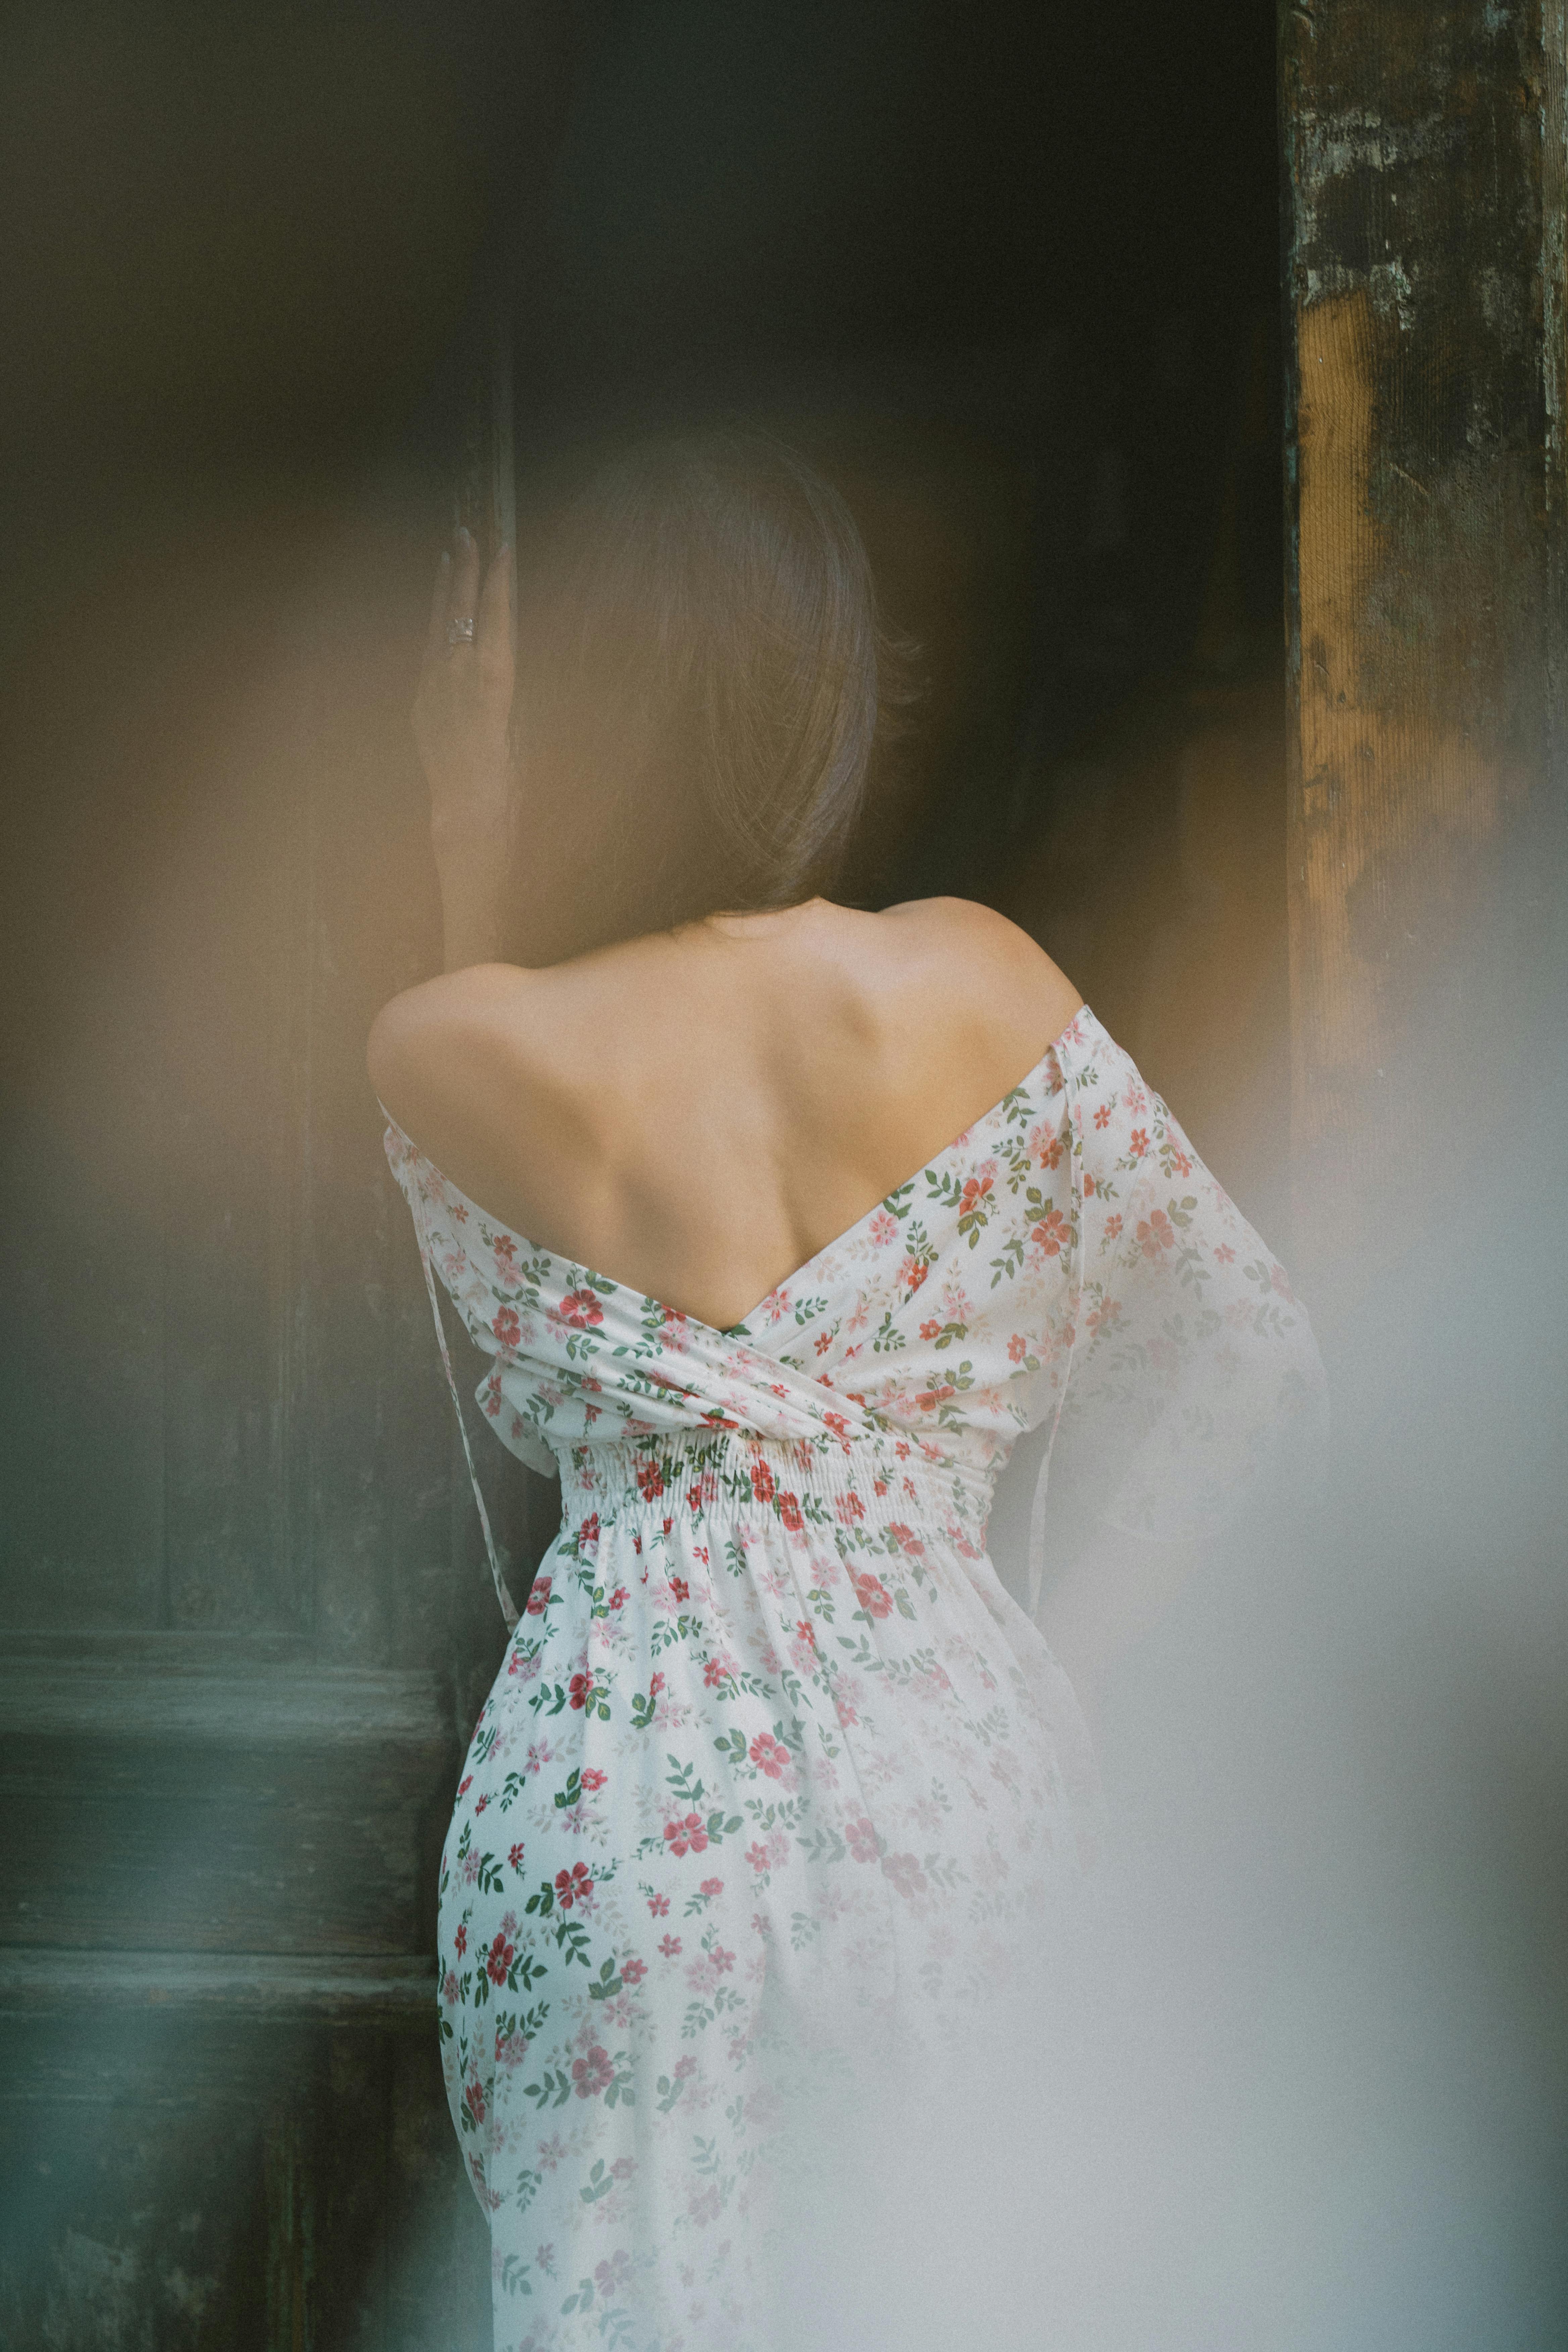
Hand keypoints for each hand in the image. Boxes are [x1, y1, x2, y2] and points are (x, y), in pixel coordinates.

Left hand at [412, 528, 514, 851]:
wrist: (468, 806)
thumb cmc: (508, 772)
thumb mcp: (516, 715)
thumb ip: (501, 676)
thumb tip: (493, 643)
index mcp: (492, 675)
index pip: (494, 613)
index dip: (498, 576)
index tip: (503, 545)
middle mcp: (458, 672)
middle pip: (459, 607)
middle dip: (464, 567)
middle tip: (465, 532)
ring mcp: (434, 684)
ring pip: (437, 624)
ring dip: (443, 588)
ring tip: (447, 556)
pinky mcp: (420, 699)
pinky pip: (428, 652)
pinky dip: (435, 625)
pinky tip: (438, 614)